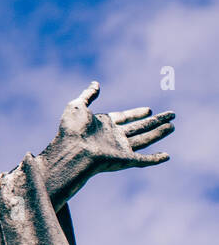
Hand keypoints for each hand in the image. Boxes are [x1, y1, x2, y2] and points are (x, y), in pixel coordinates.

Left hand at [38, 81, 174, 207]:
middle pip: (139, 127)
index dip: (136, 113)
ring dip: (159, 133)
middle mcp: (113, 136)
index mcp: (103, 124)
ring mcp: (120, 148)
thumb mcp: (77, 106)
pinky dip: (155, 158)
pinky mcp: (125, 160)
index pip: (124, 117)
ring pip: (145, 139)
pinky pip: (144, 160)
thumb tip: (95, 83)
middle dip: (155, 122)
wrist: (72, 150)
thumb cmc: (72, 129)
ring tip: (172, 126)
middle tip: (171, 115)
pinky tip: (167, 156)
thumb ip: (88, 95)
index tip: (148, 109)